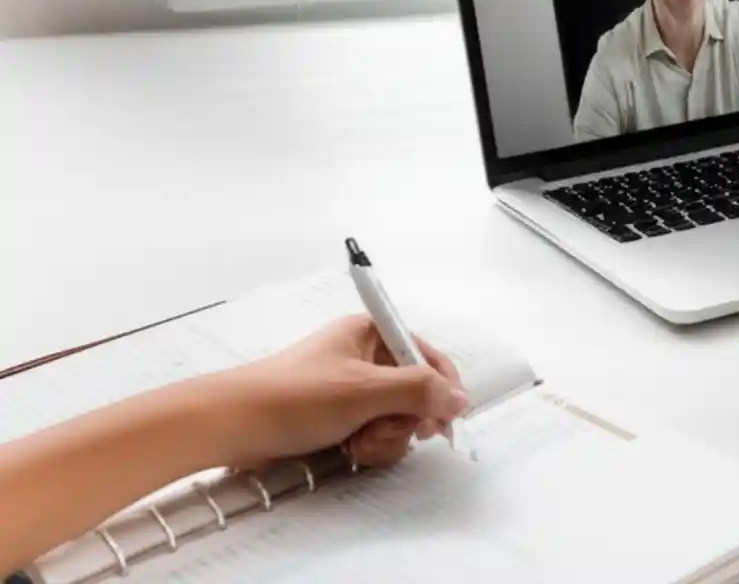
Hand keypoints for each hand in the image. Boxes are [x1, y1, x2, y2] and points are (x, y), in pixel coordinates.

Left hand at [211, 315, 468, 468]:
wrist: (232, 426)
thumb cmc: (293, 397)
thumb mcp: (365, 390)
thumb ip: (420, 391)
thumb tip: (460, 398)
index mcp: (372, 334)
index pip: (428, 355)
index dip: (443, 387)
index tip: (445, 418)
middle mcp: (366, 358)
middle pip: (416, 392)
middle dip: (407, 419)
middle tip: (386, 429)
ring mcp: (353, 390)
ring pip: (398, 417)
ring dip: (387, 437)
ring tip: (359, 443)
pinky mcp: (341, 418)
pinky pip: (377, 433)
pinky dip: (371, 446)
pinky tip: (349, 450)